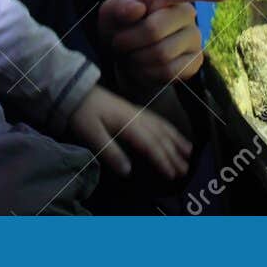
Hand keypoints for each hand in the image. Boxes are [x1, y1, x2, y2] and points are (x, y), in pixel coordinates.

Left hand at [67, 85, 190, 179]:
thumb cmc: (82, 113)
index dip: (162, 160)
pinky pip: (157, 120)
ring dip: (177, 140)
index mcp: (129, 124)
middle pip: (160, 137)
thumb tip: (128, 172)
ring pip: (162, 127)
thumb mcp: (91, 134)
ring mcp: (137, 112)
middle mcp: (138, 117)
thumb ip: (110, 152)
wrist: (76, 91)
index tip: (172, 175)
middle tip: (186, 171)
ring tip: (190, 153)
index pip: (150, 145)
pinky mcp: (134, 110)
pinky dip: (169, 128)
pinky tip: (174, 134)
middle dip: (174, 154)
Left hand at [98, 0, 229, 91]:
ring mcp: (194, 38)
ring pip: (161, 54)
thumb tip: (137, 8)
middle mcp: (185, 13)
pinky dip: (148, 73)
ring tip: (131, 55)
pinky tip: (143, 67)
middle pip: (154, 29)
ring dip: (136, 59)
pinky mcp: (196, 62)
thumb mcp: (109, 15)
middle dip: (128, 40)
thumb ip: (118, 8)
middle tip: (119, 43)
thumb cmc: (119, 28)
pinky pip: (170, 72)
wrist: (126, 59)